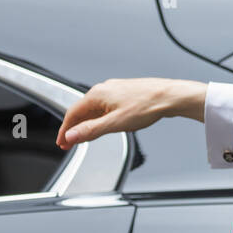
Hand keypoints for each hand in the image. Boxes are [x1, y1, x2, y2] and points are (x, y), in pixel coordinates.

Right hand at [56, 77, 205, 148]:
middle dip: (75, 128)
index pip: (72, 114)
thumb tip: (71, 135)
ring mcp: (116, 90)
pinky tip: (104, 125)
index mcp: (98, 94)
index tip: (61, 142)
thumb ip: (91, 130)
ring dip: (87, 124)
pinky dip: (100, 118)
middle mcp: (104, 89)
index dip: (65, 130)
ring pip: (95, 109)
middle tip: (70, 143)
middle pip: (82, 111)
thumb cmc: (147, 106)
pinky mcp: (126, 93)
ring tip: (85, 137)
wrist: (170, 96)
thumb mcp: (115, 123)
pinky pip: (106, 107)